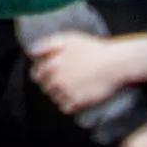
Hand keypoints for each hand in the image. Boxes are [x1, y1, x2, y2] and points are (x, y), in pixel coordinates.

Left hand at [26, 32, 146, 113]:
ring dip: (61, 95)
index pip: (36, 75)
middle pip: (46, 88)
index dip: (43, 74)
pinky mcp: (78, 103)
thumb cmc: (93, 48)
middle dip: (53, 84)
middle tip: (67, 79)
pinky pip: (65, 108)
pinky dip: (70, 104)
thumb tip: (31, 52)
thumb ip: (46, 44)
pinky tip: (78, 95)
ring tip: (75, 86)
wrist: (115, 63)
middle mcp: (56, 80)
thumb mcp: (68, 38)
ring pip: (55, 99)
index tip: (52, 73)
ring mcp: (66, 92)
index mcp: (52, 64)